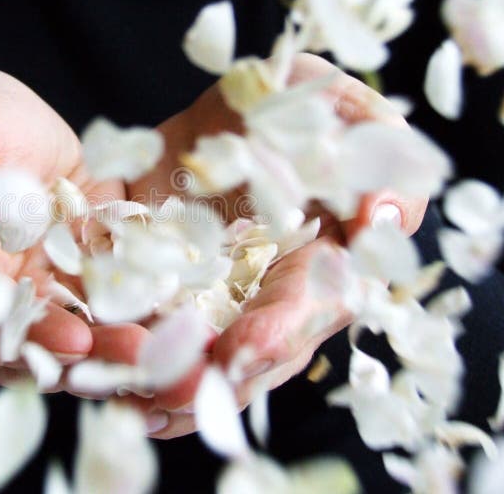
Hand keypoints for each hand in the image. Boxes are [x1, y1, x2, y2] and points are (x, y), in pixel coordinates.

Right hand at [0, 68, 124, 381]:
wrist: (33, 130)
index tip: (51, 333)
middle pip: (0, 345)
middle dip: (52, 353)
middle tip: (104, 350)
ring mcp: (22, 314)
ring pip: (55, 350)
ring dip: (102, 360)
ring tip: (147, 356)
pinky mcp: (69, 308)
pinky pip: (98, 332)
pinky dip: (129, 343)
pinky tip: (166, 347)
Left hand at [92, 53, 428, 437]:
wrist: (224, 114)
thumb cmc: (290, 104)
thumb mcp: (338, 106)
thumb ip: (378, 149)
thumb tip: (384, 217)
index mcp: (324, 260)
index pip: (311, 306)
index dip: (284, 328)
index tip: (249, 345)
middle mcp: (273, 297)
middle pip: (255, 356)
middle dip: (221, 378)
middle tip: (177, 390)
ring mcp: (224, 307)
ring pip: (207, 364)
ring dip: (175, 388)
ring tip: (140, 400)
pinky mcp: (174, 300)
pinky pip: (159, 345)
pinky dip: (139, 370)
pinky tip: (119, 391)